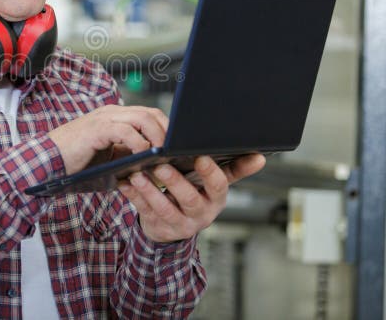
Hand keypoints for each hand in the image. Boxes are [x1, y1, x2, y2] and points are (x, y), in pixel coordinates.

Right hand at [48, 105, 167, 175]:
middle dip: (167, 132)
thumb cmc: (76, 165)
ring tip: (163, 155)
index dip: (166, 129)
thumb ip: (128, 158)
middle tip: (175, 152)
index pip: (149, 114)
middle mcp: (111, 113)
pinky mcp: (97, 129)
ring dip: (157, 137)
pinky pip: (126, 131)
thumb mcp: (108, 160)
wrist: (46, 163)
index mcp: (115, 117)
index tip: (176, 147)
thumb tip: (153, 167)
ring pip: (142, 118)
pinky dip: (139, 143)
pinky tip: (143, 157)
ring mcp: (104, 119)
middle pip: (151, 113)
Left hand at [118, 153, 265, 242]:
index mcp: (217, 198)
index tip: (200, 157)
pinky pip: (144, 212)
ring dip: (150, 191)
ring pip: (164, 208)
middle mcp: (201, 214)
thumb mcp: (214, 183)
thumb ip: (234, 168)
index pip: (218, 185)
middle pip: (189, 198)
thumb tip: (261, 157)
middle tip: (160, 165)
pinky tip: (124, 182)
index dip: (210, 173)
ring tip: (137, 174)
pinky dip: (133, 196)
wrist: (176, 224)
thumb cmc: (196, 192)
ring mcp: (180, 224)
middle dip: (175, 182)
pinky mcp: (159, 228)